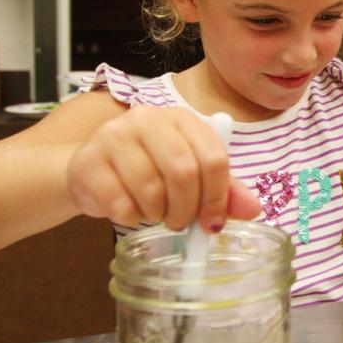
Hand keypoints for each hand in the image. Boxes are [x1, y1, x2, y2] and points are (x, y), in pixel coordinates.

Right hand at [67, 106, 261, 231]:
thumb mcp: (189, 175)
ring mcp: (115, 135)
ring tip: (154, 213)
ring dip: (157, 214)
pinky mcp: (88, 160)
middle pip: (184, 172)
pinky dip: (130, 217)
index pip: (214, 158)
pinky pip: (119, 202)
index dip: (218, 197)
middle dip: (186, 209)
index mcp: (182, 119)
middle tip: (181, 223)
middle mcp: (149, 119)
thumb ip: (223, 190)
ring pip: (151, 189)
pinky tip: (128, 211)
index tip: (213, 223)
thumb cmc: (147, 171)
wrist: (90, 170)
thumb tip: (254, 209)